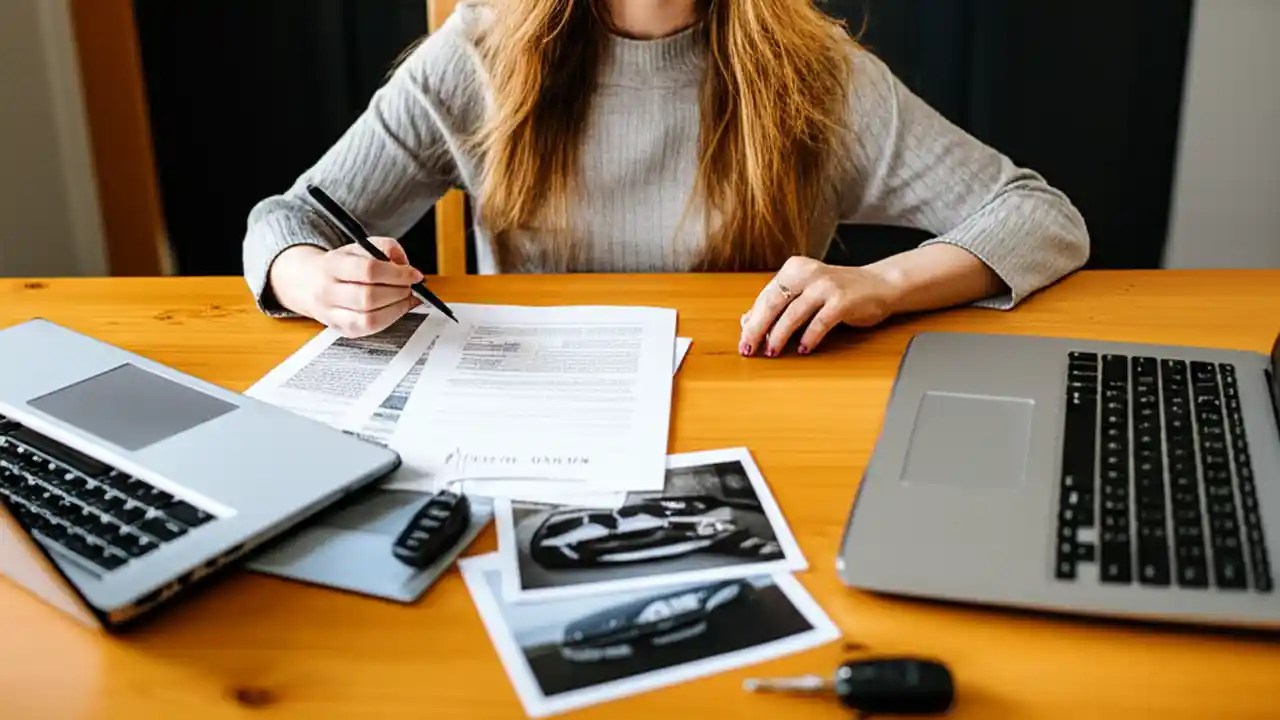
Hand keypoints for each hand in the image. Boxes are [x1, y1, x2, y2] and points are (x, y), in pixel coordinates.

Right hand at [267, 237, 423, 336]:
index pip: (368, 270)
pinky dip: (390, 319)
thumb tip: (406, 266)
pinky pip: (370, 330)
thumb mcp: (361, 246)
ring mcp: (332, 314)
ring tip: (405, 297)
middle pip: (369, 297)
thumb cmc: (342, 264)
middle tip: (409, 286)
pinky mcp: (342, 330)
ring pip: (370, 319)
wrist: (309, 282)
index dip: (397, 273)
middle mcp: (328, 291)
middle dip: (398, 292)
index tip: (414, 274)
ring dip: (397, 308)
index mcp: (332, 265)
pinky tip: (397, 308)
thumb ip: (386, 248)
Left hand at [739, 256, 900, 356]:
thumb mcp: (805, 293)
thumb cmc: (839, 291)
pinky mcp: (842, 300)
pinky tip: (802, 349)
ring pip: (792, 314)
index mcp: (794, 269)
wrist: (880, 284)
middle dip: (757, 329)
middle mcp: (807, 273)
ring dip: (778, 336)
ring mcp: (825, 286)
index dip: (752, 320)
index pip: (765, 296)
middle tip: (748, 348)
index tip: (743, 339)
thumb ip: (779, 304)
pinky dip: (809, 338)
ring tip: (772, 352)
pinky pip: (819, 322)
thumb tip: (747, 321)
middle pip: (773, 303)